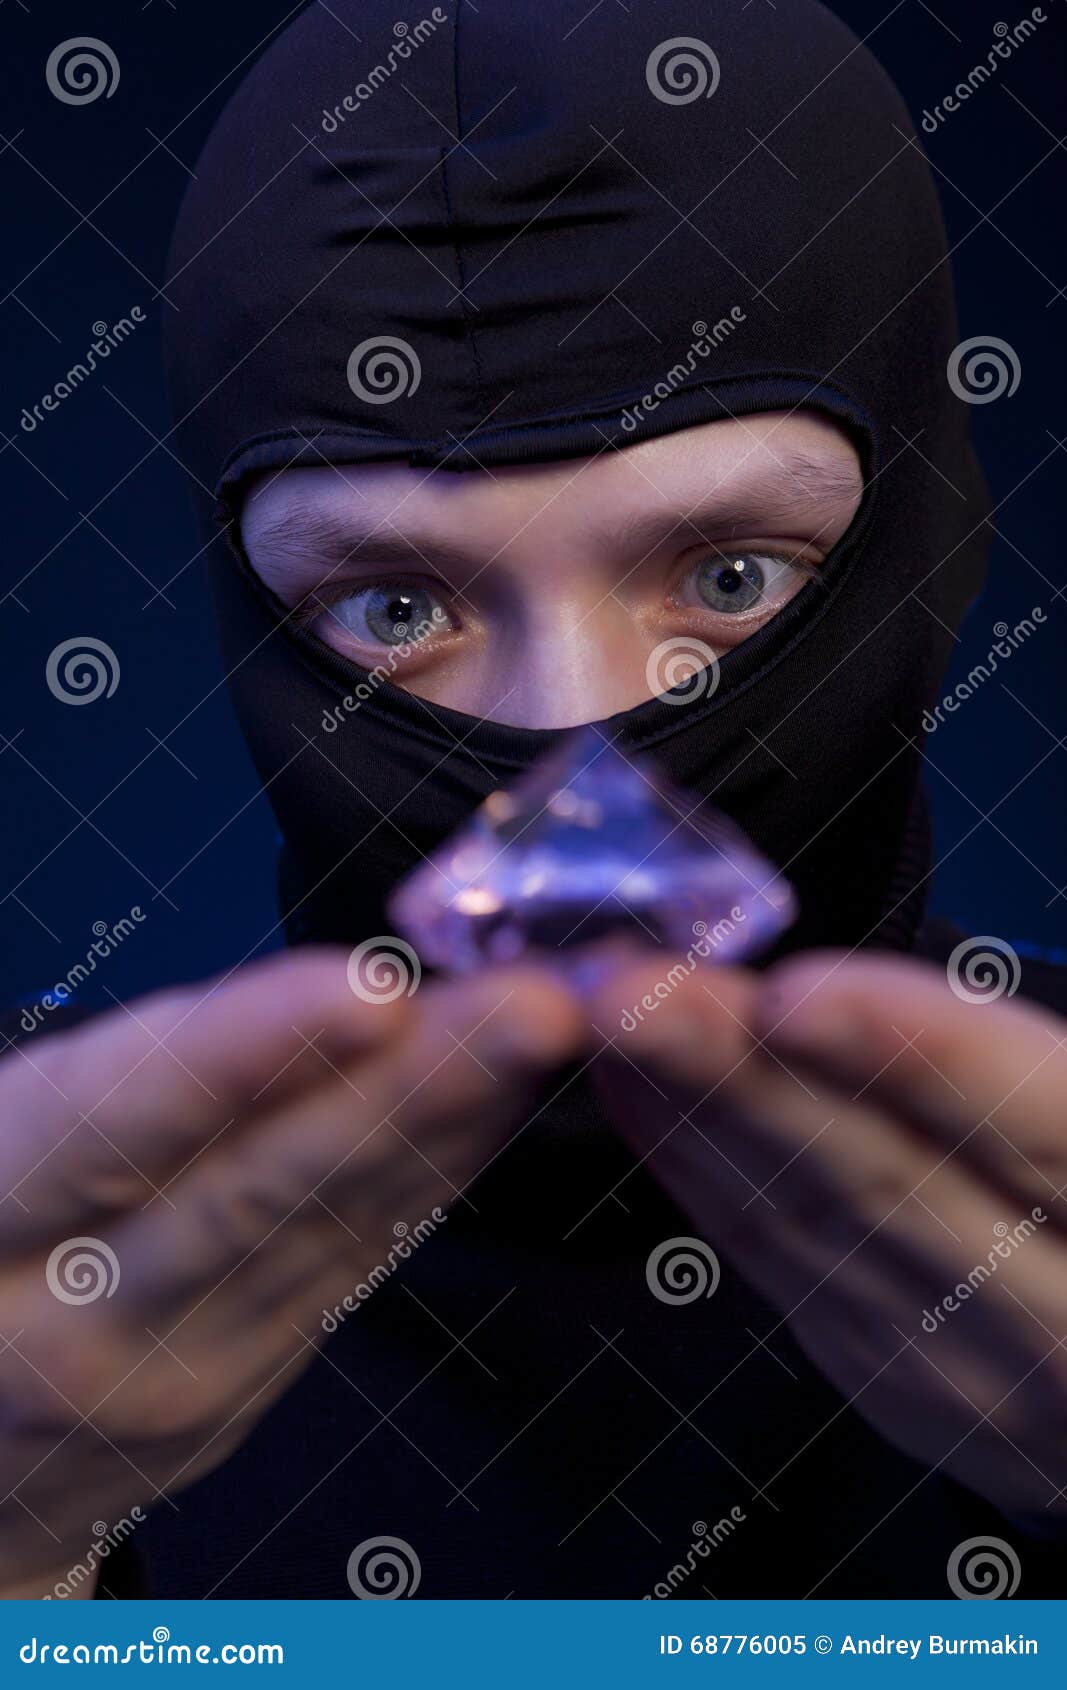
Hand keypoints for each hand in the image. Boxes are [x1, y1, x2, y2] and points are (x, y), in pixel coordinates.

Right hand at [0, 948, 582, 1594]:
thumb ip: (113, 1087)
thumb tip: (304, 994)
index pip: (116, 1129)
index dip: (246, 1058)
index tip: (373, 992)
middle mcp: (79, 1323)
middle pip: (260, 1196)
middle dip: (409, 1094)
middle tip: (533, 1009)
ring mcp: (173, 1377)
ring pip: (329, 1234)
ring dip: (451, 1126)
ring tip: (545, 1031)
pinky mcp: (241, 1396)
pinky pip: (350, 1270)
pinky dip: (429, 1180)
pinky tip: (500, 1105)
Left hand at [590, 947, 1066, 1526]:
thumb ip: (1013, 1065)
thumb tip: (881, 986)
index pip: (1038, 1130)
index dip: (914, 1057)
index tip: (789, 998)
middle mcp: (1059, 1319)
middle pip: (891, 1183)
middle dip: (745, 1080)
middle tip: (634, 994)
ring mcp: (972, 1367)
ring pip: (815, 1227)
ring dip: (697, 1116)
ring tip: (614, 1015)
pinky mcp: (897, 1380)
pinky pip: (783, 1268)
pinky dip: (704, 1174)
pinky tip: (637, 1095)